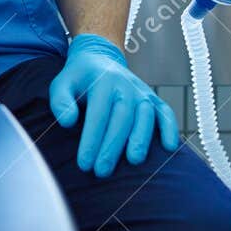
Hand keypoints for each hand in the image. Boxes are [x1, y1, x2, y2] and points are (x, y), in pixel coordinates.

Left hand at [50, 34, 179, 176]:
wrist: (100, 58)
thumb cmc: (79, 79)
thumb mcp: (62, 84)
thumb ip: (60, 101)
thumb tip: (68, 122)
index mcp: (103, 82)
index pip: (98, 115)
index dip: (91, 140)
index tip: (84, 164)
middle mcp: (126, 86)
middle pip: (122, 119)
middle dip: (112, 146)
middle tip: (102, 171)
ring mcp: (142, 92)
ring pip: (145, 116)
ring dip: (141, 139)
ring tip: (133, 161)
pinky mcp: (153, 99)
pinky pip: (165, 112)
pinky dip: (170, 128)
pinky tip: (169, 148)